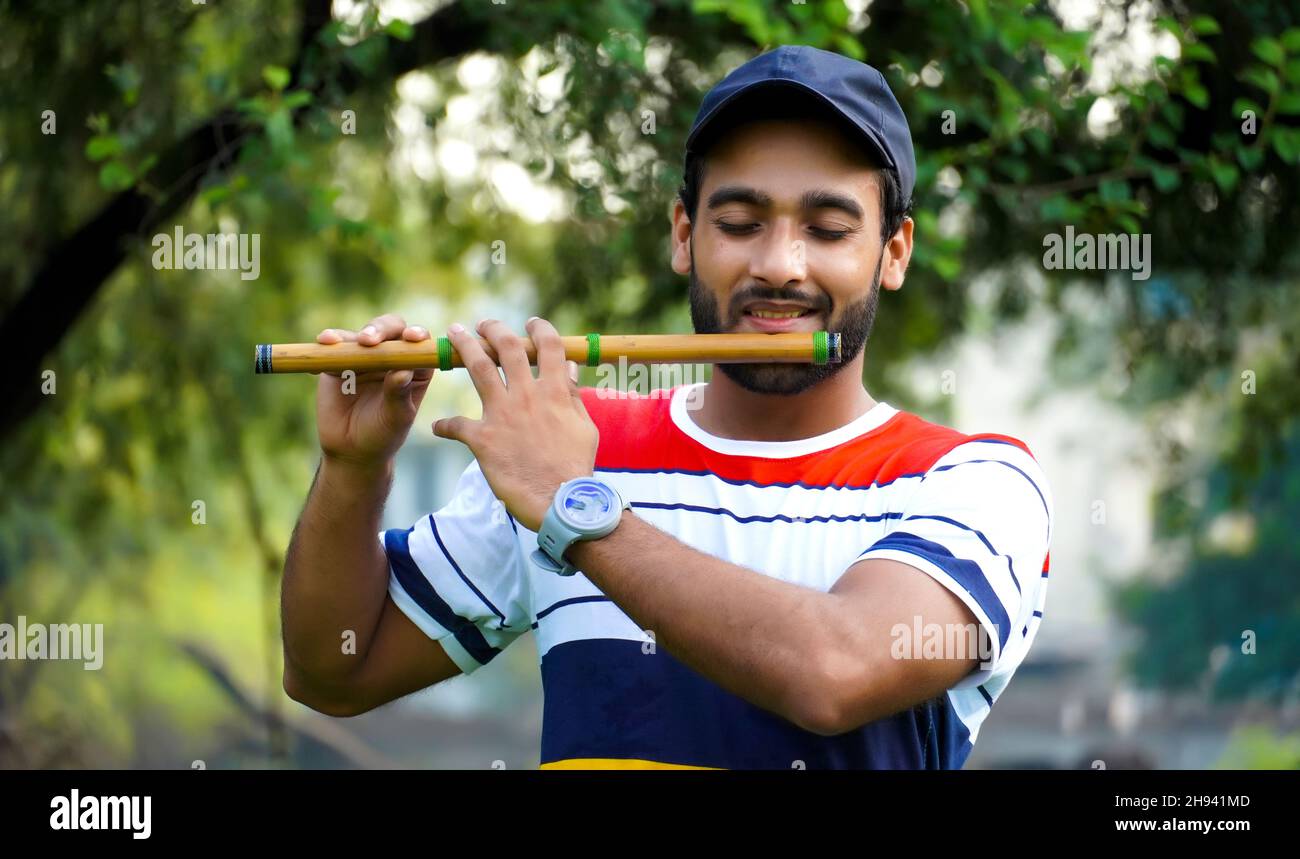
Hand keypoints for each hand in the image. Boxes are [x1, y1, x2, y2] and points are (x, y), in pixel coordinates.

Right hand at [314, 313, 435, 470]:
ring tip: (333, 341)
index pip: (419, 343)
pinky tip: (322, 345)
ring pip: (358, 334)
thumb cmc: (383, 434)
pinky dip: (326, 345)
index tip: (411, 337)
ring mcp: (365, 356)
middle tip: (368, 340)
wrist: (351, 450)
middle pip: (390, 329)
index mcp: (415, 367)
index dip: (416, 335)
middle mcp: (392, 356)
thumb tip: (402, 371)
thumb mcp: (396, 418)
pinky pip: (332, 347)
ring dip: (347, 335)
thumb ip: (398, 394)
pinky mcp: (339, 361)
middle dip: (379, 329)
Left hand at [433, 317, 595, 531]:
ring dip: (464, 347)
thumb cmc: (576, 466)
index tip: (532, 323)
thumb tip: (569, 367)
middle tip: (482, 323)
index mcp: (554, 392)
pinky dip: (445, 425)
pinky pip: (456, 425)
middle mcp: (526, 396)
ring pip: (478, 368)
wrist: (559, 501)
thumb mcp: (584, 427)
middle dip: (493, 329)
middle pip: (506, 348)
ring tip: (453, 335)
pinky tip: (438, 426)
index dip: (540, 329)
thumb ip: (572, 395)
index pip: (548, 346)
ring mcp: (502, 415)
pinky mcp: (483, 439)